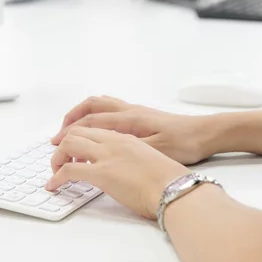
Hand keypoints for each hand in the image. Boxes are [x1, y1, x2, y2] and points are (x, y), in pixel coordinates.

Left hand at [46, 126, 189, 218]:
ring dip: (58, 157)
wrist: (177, 188)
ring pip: (69, 144)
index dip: (79, 135)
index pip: (94, 126)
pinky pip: (68, 170)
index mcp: (127, 136)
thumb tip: (126, 169)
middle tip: (61, 159)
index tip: (73, 148)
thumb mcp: (152, 159)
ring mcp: (107, 155)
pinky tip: (53, 186)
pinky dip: (56, 177)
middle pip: (77, 131)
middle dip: (64, 143)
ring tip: (56, 171)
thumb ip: (135, 158)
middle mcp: (114, 141)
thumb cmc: (171, 180)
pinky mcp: (102, 173)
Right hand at [52, 96, 218, 164]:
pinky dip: (95, 114)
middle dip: (68, 123)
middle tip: (56, 140)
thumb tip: (98, 157)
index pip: (88, 125)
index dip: (68, 140)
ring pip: (98, 105)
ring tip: (69, 129)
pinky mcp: (140, 115)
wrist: (206, 133)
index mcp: (127, 120)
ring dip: (80, 115)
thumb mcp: (154, 151)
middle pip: (88, 110)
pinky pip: (109, 108)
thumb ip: (125, 151)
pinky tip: (96, 127)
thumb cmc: (184, 143)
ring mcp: (134, 111)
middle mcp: (128, 111)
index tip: (57, 155)